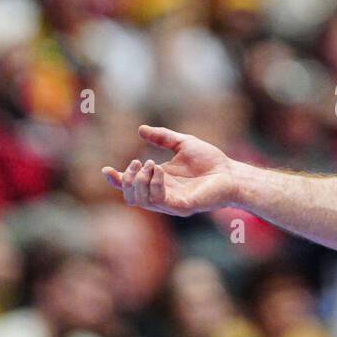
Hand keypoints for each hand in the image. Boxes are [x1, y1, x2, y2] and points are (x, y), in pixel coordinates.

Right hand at [102, 125, 239, 216]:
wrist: (231, 171)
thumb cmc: (210, 160)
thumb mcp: (182, 142)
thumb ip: (162, 137)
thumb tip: (141, 129)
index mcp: (159, 182)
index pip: (132, 187)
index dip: (117, 181)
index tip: (106, 170)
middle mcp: (162, 196)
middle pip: (131, 196)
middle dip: (127, 179)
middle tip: (137, 162)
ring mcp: (171, 203)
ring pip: (141, 200)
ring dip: (139, 181)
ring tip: (149, 164)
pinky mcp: (182, 206)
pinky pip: (159, 199)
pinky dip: (154, 183)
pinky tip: (159, 169)